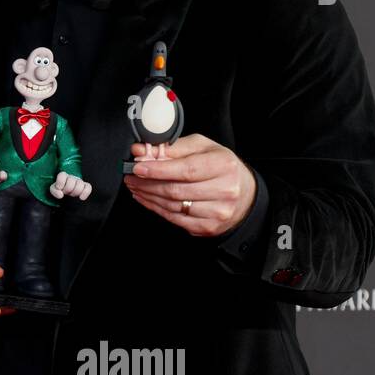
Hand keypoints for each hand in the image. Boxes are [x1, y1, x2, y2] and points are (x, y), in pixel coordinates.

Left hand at [50, 171, 91, 200]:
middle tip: (66, 193)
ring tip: (72, 194)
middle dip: (67, 189)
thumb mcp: (54, 190)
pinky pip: (88, 187)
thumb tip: (60, 195)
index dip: (60, 182)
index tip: (59, 188)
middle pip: (71, 181)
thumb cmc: (60, 191)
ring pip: (80, 184)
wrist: (67, 196)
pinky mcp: (86, 186)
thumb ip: (54, 191)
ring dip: (75, 192)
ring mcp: (79, 181)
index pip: (62, 175)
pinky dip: (85, 193)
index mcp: (63, 176)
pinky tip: (81, 198)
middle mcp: (72, 177)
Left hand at [123, 133, 255, 236]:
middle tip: (131, 176)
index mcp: (224, 165)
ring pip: (172, 206)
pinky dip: (155, 208)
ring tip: (135, 186)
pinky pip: (174, 219)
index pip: (186, 169)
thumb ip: (172, 148)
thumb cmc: (219, 166)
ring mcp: (217, 212)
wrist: (244, 194)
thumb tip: (141, 150)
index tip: (138, 167)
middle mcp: (224, 190)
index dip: (158, 169)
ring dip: (148, 196)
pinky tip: (146, 198)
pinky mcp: (208, 227)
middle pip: (176, 190)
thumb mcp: (202, 148)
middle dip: (147, 183)